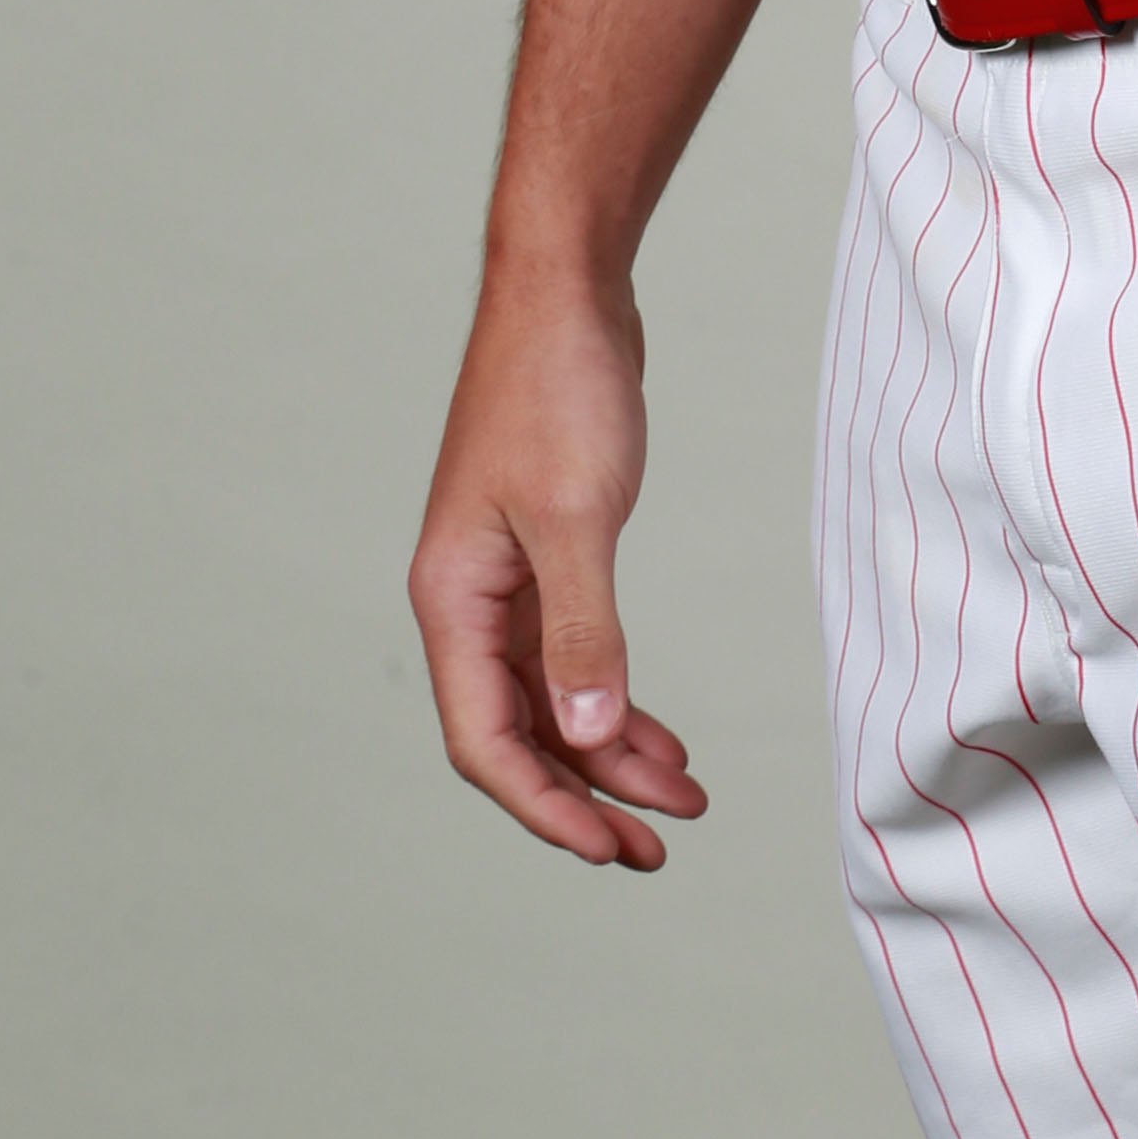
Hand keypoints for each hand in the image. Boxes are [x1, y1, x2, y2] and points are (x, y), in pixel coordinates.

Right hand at [408, 266, 706, 870]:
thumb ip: (583, 631)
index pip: (487, 740)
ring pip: (553, 698)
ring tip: (684, 798)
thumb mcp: (577, 515)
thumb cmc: (558, 388)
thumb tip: (591, 737)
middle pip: (519, 733)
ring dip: (610, 752)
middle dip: (586, 796)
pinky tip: (662, 733)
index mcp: (453, 600)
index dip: (546, 805)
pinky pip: (573, 653)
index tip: (611, 849)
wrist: (566, 289)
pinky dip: (615, 696)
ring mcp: (506, 577)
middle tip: (661, 847)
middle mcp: (470, 600)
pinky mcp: (546, 551)